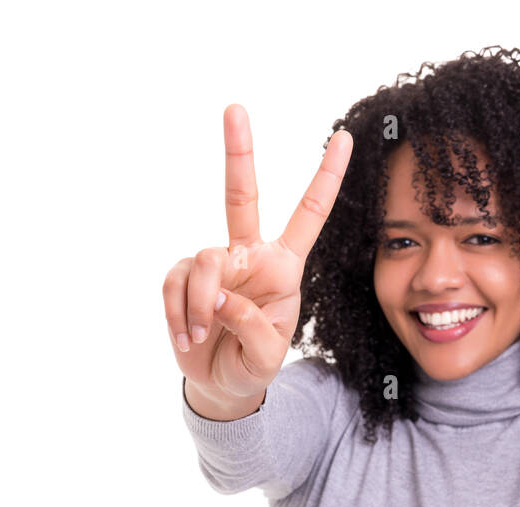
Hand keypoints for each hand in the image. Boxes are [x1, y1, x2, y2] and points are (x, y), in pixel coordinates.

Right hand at [162, 104, 352, 409]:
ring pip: (203, 260)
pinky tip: (186, 339)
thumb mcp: (265, 355)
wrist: (220, 386)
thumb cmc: (252, 366)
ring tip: (200, 335)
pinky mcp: (183, 278)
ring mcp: (215, 264)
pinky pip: (175, 284)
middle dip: (239, 152)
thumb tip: (218, 296)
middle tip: (235, 109)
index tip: (343, 137)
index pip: (309, 216)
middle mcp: (250, 256)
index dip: (325, 178)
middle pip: (241, 196)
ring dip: (198, 303)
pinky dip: (178, 314)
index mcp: (284, 268)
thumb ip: (249, 325)